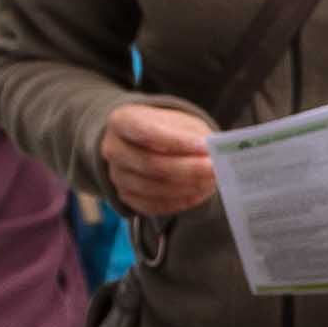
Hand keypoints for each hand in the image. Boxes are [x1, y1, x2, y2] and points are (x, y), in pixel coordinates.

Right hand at [101, 99, 220, 219]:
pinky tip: (197, 194)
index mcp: (122, 121)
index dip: (178, 142)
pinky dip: (178, 202)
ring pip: (152, 188)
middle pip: (150, 164)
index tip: (206, 147)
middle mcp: (112, 148)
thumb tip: (212, 152)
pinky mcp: (125, 196)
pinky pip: (151, 205)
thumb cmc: (166, 130)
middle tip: (214, 169)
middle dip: (187, 169)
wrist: (146, 144)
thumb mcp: (180, 122)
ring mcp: (116, 175)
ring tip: (210, 182)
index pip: (147, 133)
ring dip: (185, 188)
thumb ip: (193, 135)